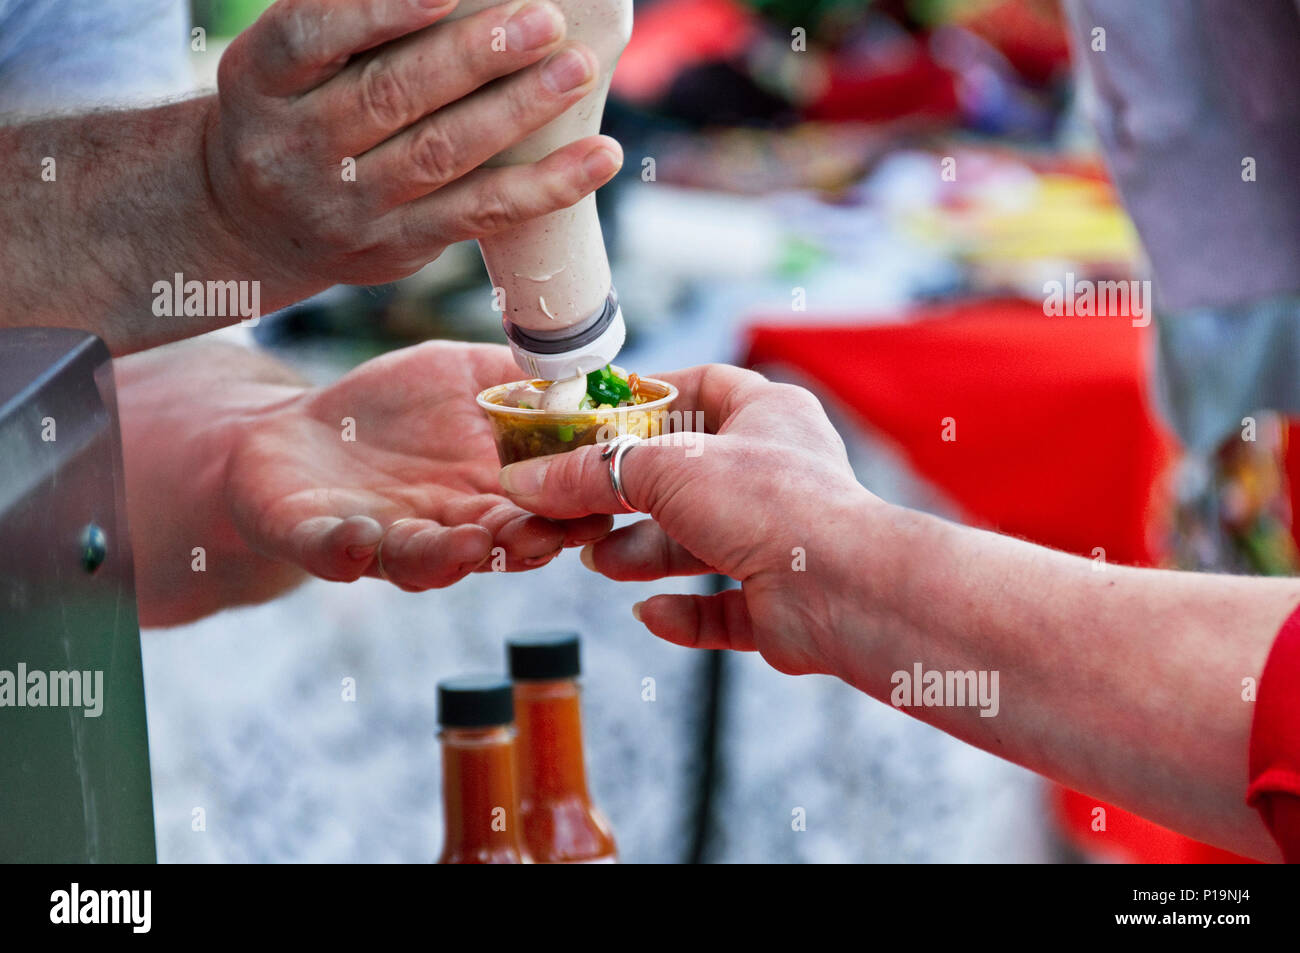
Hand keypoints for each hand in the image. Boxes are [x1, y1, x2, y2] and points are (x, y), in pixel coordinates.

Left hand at [120, 339, 610, 624]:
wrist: (298, 430)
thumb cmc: (394, 408)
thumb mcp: (465, 377)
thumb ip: (520, 379)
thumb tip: (594, 369)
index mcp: (491, 494)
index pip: (546, 509)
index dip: (574, 511)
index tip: (602, 502)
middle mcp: (447, 528)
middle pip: (496, 548)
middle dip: (524, 545)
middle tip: (547, 536)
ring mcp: (385, 539)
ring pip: (422, 562)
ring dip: (448, 558)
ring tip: (472, 543)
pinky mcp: (319, 540)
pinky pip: (334, 553)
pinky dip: (346, 550)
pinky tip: (358, 536)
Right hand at [205, 0, 621, 297]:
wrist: (253, 224)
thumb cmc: (292, 109)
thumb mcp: (285, 58)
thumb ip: (346, 17)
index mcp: (259, 79)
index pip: (311, 35)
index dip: (378, 11)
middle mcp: (296, 147)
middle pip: (390, 95)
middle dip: (473, 55)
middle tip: (543, 19)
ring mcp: (348, 205)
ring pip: (441, 155)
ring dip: (518, 111)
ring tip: (577, 69)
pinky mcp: (398, 246)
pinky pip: (482, 215)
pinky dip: (546, 187)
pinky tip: (600, 156)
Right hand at [496, 364, 878, 673]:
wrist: (843, 589)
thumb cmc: (772, 503)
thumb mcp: (664, 471)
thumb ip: (591, 473)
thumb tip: (525, 481)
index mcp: (767, 415)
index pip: (700, 387)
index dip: (645, 399)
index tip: (592, 418)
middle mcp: (776, 473)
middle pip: (684, 476)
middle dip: (628, 494)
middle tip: (576, 505)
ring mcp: (778, 539)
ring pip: (696, 544)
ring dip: (645, 554)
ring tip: (599, 559)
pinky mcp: (777, 601)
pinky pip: (719, 606)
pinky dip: (683, 611)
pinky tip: (651, 613)